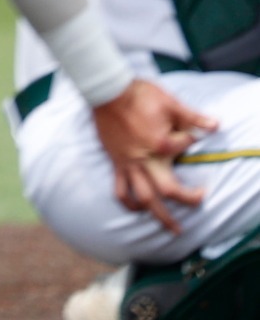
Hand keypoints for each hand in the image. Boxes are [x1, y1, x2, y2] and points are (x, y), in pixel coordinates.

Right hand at [94, 79, 217, 234]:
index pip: (186, 146)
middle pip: (168, 191)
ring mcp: (128, 163)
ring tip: (171, 228)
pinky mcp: (116, 163)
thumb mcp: (170, 102)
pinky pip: (120, 189)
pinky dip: (129, 203)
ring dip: (159, 216)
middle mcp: (145, 160)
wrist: (105, 91)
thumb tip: (216, 125)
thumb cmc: (137, 95)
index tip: (190, 132)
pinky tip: (138, 209)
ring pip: (144, 198)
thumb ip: (193, 117)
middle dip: (187, 200)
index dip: (191, 140)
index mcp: (160, 144)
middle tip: (199, 202)